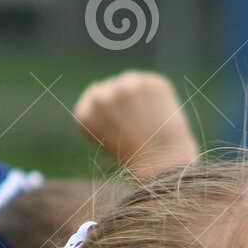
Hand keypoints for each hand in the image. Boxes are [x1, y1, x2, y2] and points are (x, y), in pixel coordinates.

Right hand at [73, 72, 198, 178]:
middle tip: (138, 123)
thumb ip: (103, 113)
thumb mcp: (108, 138)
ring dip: (138, 95)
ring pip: (128, 82)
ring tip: (150, 121)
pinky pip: (151, 83)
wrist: (162, 164)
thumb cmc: (136, 159)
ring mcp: (124, 87)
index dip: (108, 109)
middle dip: (122, 101)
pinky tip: (160, 113)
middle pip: (109, 88)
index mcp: (85, 113)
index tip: (120, 122)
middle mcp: (101, 98)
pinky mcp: (148, 83)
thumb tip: (103, 87)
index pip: (92, 97)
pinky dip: (156, 95)